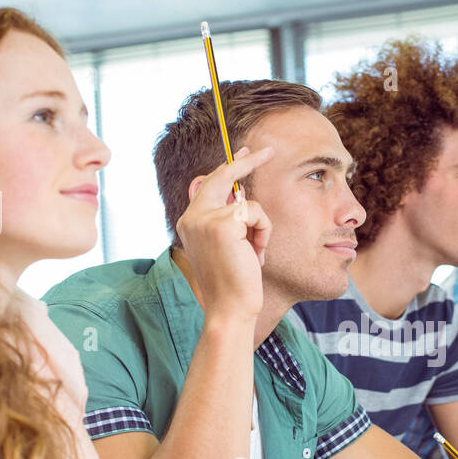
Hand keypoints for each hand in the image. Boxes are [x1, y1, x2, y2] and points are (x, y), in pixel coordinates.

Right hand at [176, 145, 275, 321]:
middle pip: (221, 175)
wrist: (229, 308)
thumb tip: (241, 195)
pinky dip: (263, 234)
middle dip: (246, 160)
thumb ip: (229, 221)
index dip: (228, 168)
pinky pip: (256, 214)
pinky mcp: (222, 222)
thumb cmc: (233, 284)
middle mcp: (192, 217)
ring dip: (260, 230)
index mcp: (189, 222)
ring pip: (247, 204)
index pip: (208, 184)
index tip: (244, 152)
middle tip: (268, 149)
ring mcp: (204, 218)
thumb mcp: (229, 246)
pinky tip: (255, 255)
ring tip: (254, 254)